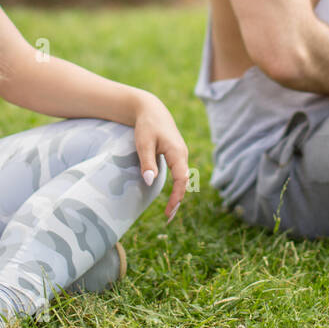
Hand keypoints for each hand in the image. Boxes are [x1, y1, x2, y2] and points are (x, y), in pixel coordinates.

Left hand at [131, 92, 189, 221]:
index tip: (168, 211)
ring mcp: (181, 155)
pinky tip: (171, 196)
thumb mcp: (143, 143)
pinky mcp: (176, 155)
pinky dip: (176, 186)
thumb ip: (147, 162)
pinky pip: (179, 174)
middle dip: (178, 200)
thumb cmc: (147, 125)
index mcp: (178, 152)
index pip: (181, 179)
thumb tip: (150, 182)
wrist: (151, 109)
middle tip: (168, 218)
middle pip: (184, 182)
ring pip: (183, 178)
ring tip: (169, 212)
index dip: (176, 197)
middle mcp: (183, 155)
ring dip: (178, 194)